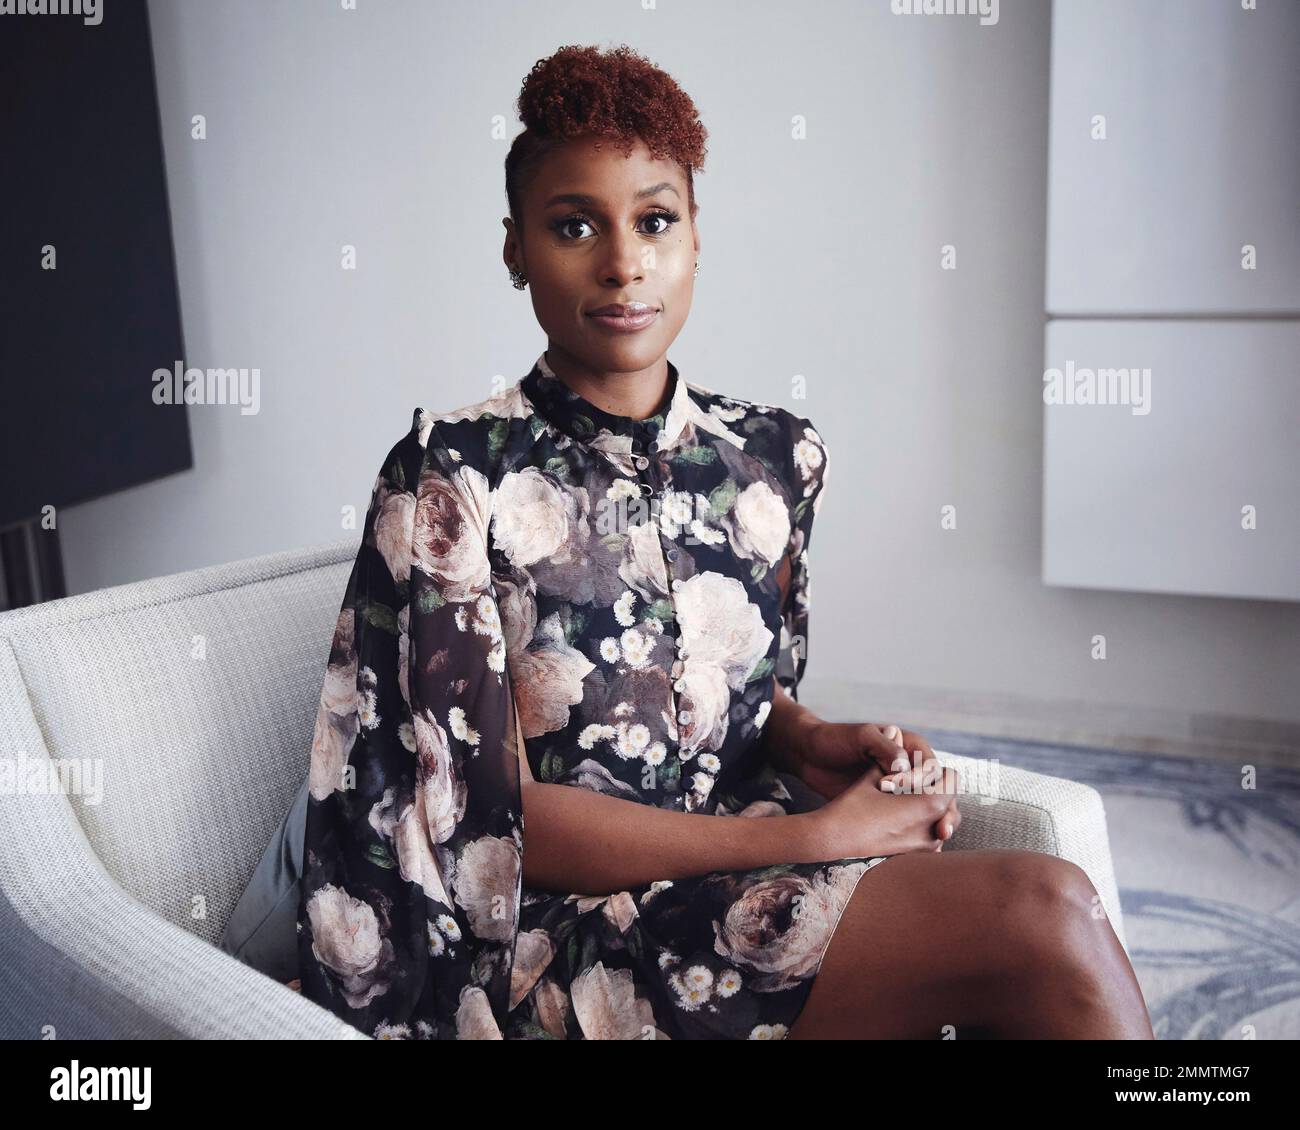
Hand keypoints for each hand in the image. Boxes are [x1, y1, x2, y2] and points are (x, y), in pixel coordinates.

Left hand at [798, 722, 958, 846]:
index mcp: (909, 747)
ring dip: (936, 824)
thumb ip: (884, 746)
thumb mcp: (861, 736)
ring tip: (938, 840)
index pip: (932, 768)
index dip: (923, 781)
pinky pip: (910, 820)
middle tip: (942, 829)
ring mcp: (901, 788)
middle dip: (944, 810)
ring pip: (930, 809)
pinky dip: (917, 832)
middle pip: (940, 791)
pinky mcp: (888, 804)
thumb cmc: (834, 739)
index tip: (894, 788)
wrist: (809, 754)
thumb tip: (905, 766)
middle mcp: (911, 768)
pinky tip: (916, 849)